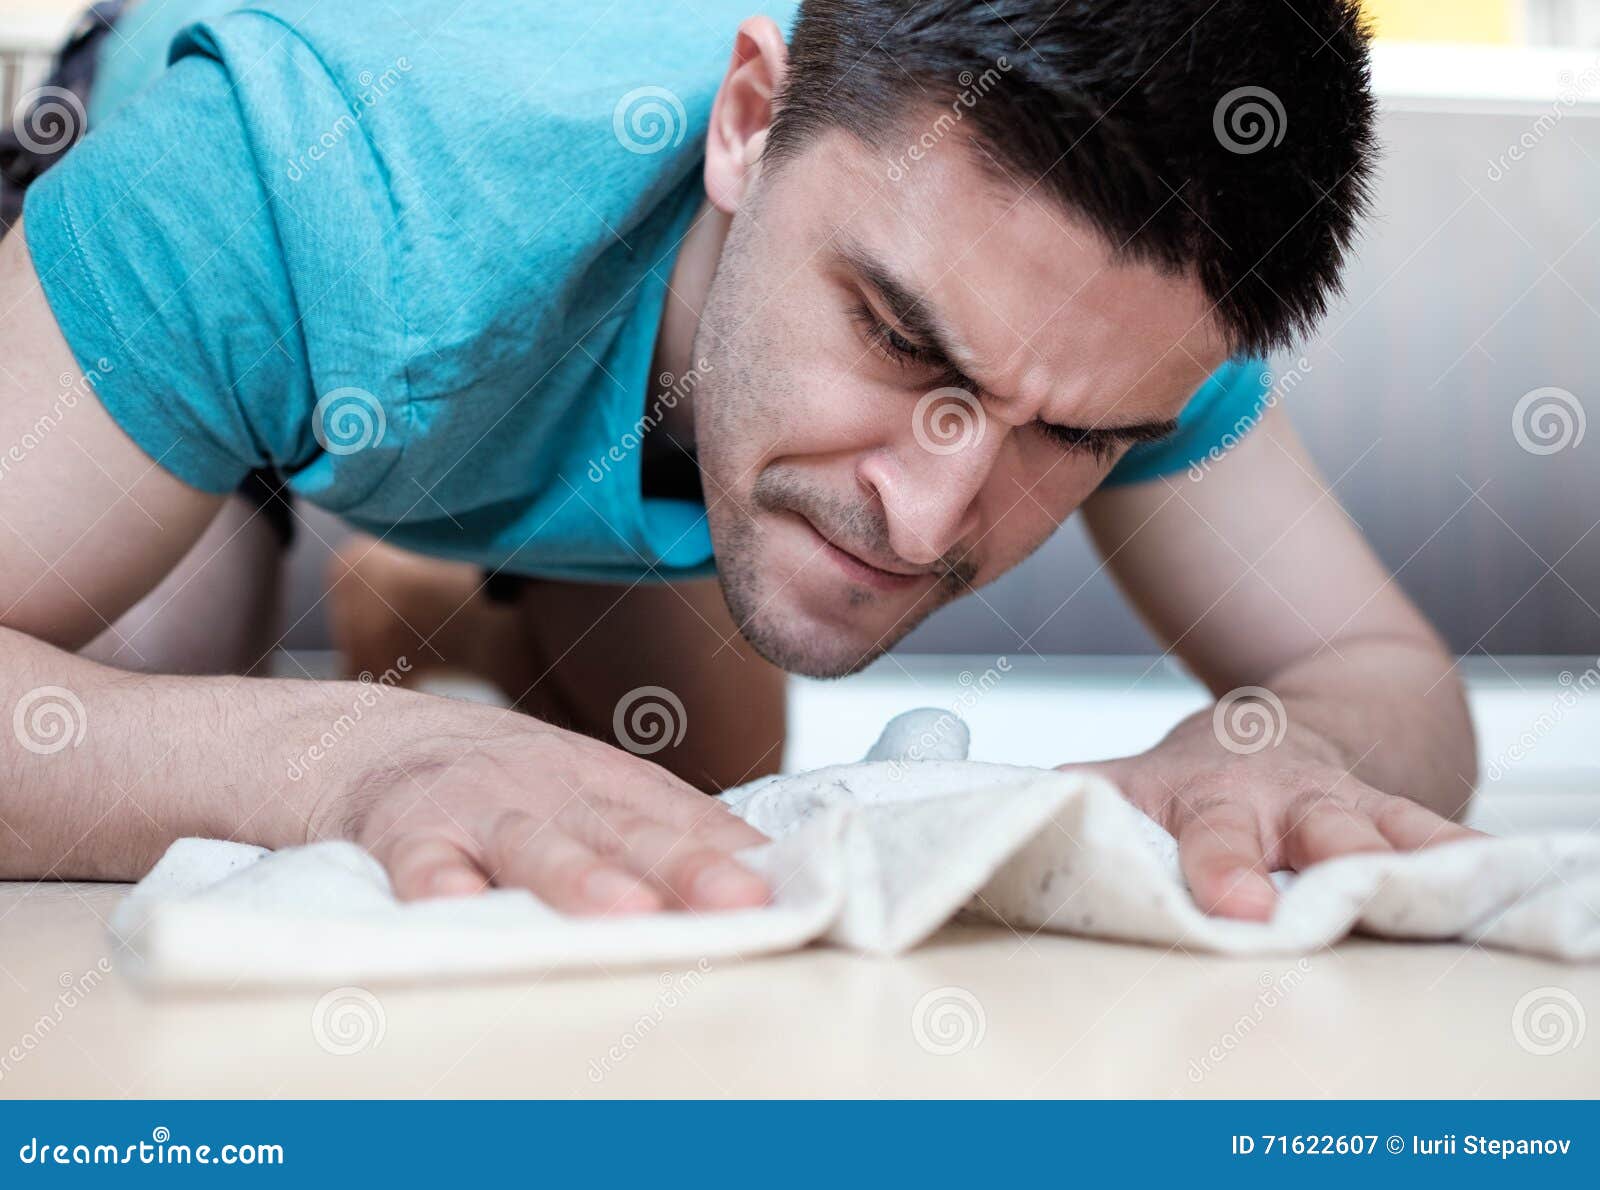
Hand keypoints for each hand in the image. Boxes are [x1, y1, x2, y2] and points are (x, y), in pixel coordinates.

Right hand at [308, 693, 770, 913]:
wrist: (375, 741)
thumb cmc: (509, 788)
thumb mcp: (591, 792)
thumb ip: (669, 834)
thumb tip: (771, 885)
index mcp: (607, 783)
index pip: (684, 818)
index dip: (733, 854)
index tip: (782, 891)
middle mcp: (552, 789)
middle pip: (625, 831)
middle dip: (685, 866)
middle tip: (738, 901)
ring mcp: (479, 808)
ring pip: (534, 845)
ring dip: (579, 878)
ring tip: (626, 912)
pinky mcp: (406, 833)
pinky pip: (422, 861)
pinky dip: (438, 883)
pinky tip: (459, 908)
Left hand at [1059, 710, 1479, 921]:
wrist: (1285, 725)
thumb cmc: (1194, 778)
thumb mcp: (1130, 780)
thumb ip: (1077, 803)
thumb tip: (998, 818)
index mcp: (1197, 795)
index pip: (1200, 835)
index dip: (1212, 868)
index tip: (1227, 904)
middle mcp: (1269, 798)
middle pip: (1284, 830)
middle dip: (1290, 866)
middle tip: (1277, 902)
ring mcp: (1334, 803)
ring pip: (1373, 830)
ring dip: (1398, 863)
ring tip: (1434, 893)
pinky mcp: (1389, 813)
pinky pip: (1433, 833)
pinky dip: (1462, 857)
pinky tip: (1496, 876)